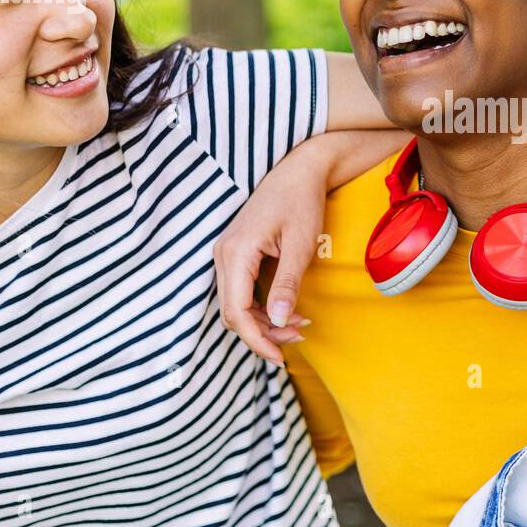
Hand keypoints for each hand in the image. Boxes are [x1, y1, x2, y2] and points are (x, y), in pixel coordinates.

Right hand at [213, 152, 325, 365]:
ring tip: (298, 325)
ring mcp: (227, 254)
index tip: (280, 357)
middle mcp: (224, 254)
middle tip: (298, 337)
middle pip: (232, 312)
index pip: (236, 311)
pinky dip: (261, 306)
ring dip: (263, 321)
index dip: (257, 338)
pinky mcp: (236, 254)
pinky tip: (287, 310)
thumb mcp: (300, 244)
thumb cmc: (302, 201)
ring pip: (235, 304)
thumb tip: (277, 320)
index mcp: (236, 252)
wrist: (300, 169)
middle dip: (263, 333)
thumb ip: (287, 283)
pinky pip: (240, 291)